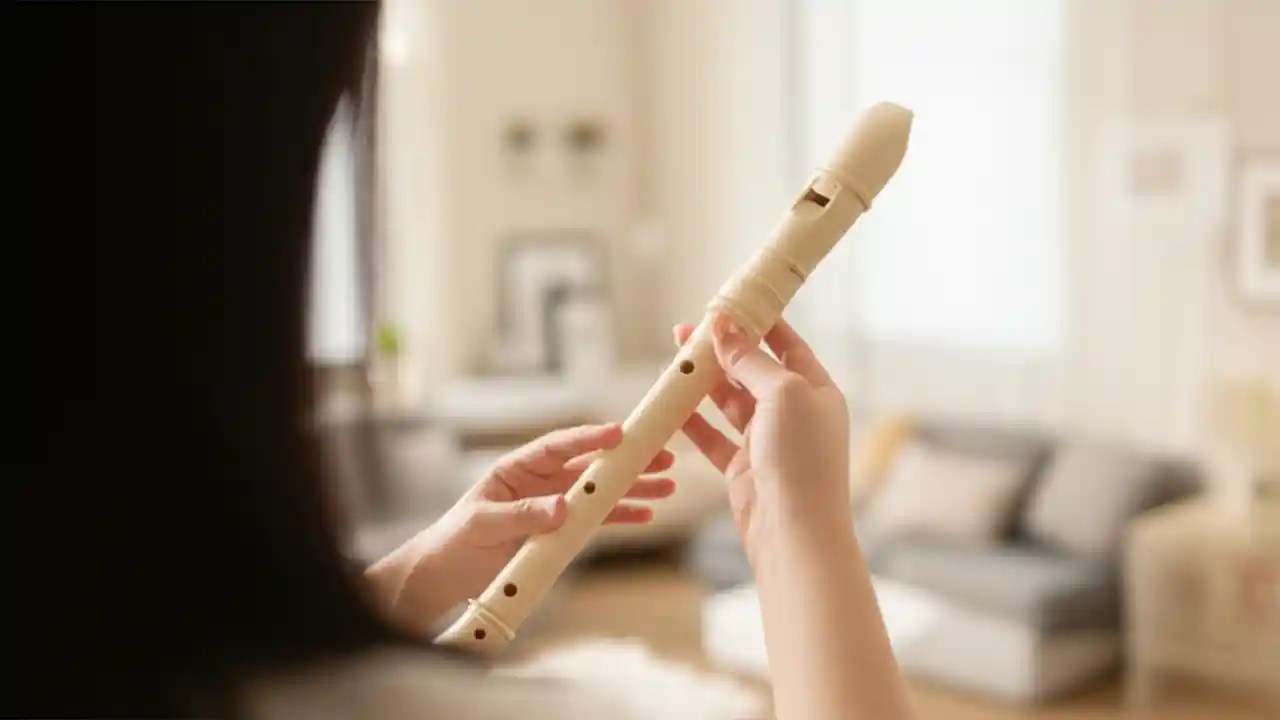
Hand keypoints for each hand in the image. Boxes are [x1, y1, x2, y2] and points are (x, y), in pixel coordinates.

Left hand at [367, 423, 674, 632]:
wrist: (443, 576)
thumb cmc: (454, 541)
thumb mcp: (484, 525)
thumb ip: (522, 515)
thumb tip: (562, 507)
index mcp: (517, 468)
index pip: (558, 446)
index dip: (589, 438)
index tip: (618, 433)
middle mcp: (539, 482)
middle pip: (589, 466)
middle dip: (626, 461)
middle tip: (662, 455)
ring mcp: (552, 506)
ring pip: (599, 493)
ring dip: (632, 489)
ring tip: (667, 486)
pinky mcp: (559, 531)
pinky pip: (595, 520)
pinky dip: (620, 517)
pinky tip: (645, 514)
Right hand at [675, 314, 850, 568]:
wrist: (795, 531)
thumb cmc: (802, 458)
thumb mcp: (782, 394)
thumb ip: (749, 360)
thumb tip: (723, 325)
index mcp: (816, 390)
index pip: (787, 345)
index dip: (759, 323)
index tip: (729, 303)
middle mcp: (793, 413)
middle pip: (752, 370)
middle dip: (721, 350)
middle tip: (686, 331)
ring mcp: (766, 441)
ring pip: (728, 401)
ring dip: (702, 381)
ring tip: (674, 359)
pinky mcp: (740, 467)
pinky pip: (711, 435)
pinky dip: (691, 419)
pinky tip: (671, 402)